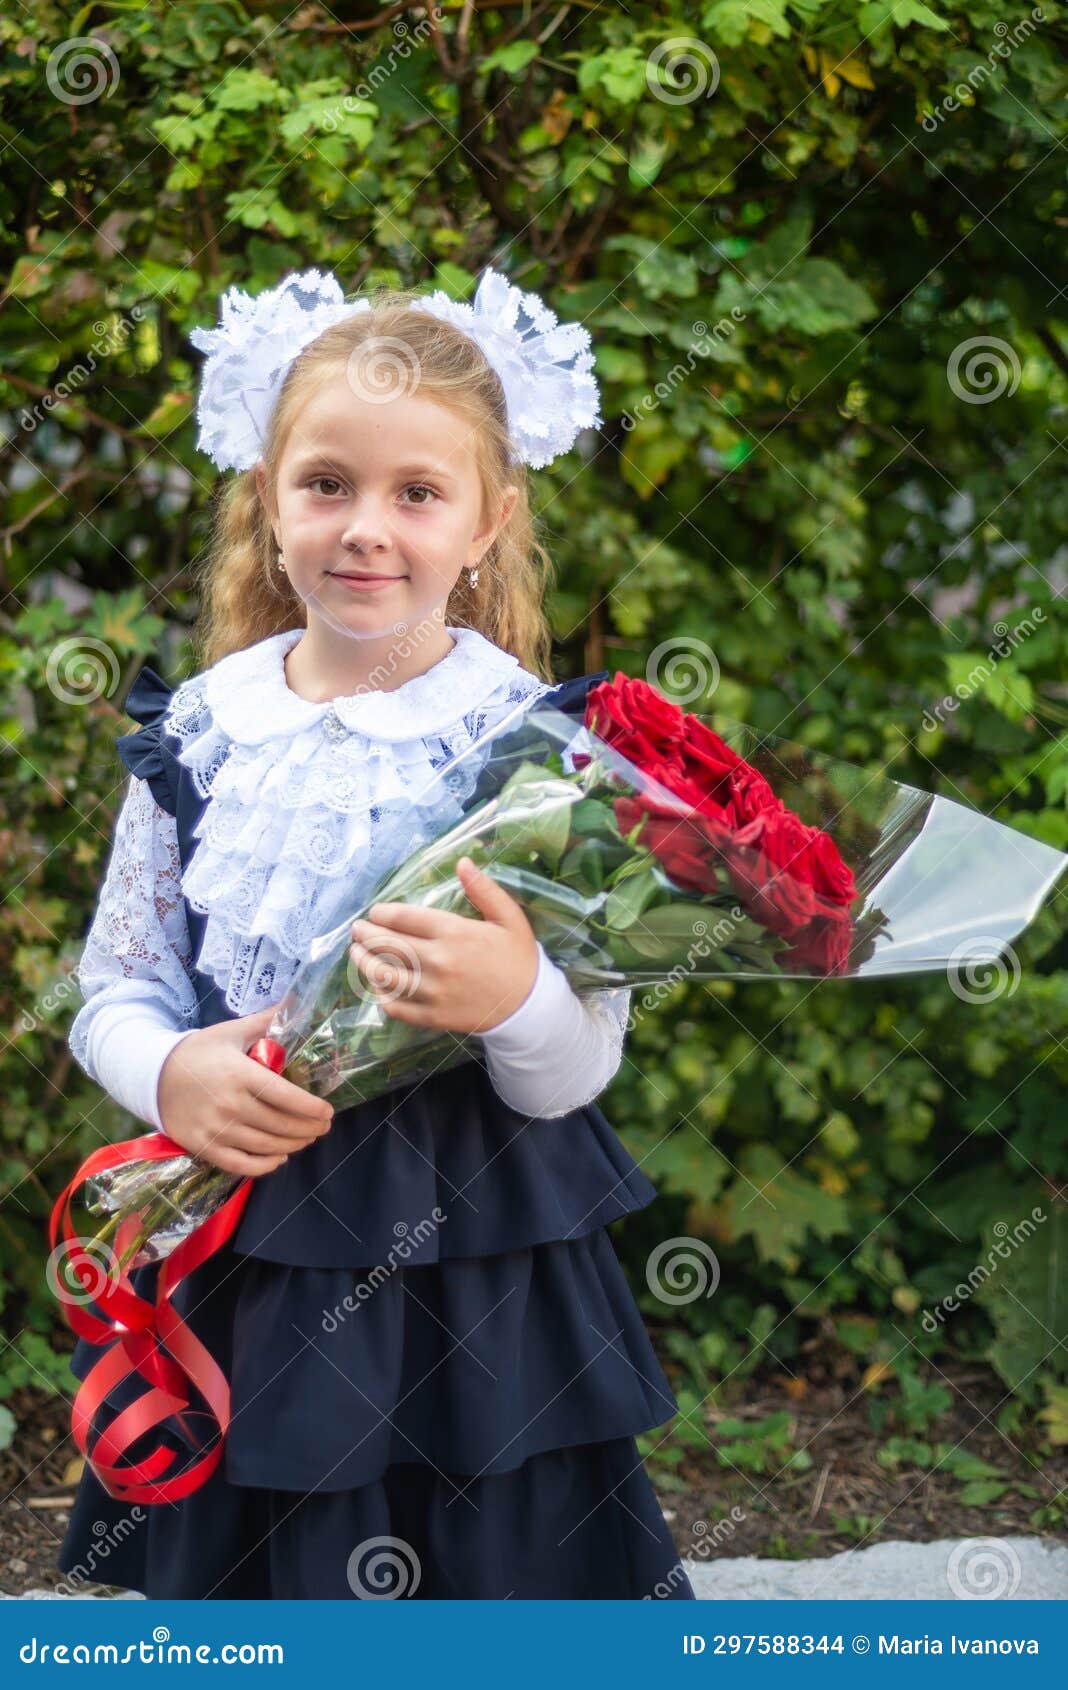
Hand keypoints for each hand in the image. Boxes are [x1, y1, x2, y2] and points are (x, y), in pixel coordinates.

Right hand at [157, 1004, 334, 1177]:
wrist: (153, 1075)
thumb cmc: (197, 1052)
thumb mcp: (231, 1032)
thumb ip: (265, 1021)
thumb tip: (296, 1001)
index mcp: (240, 1075)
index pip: (286, 1097)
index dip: (311, 1108)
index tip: (327, 1111)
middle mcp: (230, 1105)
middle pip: (281, 1125)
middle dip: (309, 1128)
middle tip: (323, 1125)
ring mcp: (217, 1130)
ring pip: (266, 1146)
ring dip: (293, 1145)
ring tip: (307, 1138)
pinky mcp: (204, 1147)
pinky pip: (241, 1165)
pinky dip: (265, 1166)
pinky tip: (279, 1158)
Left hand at [348, 855, 538, 1034]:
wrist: (529, 1005)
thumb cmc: (518, 957)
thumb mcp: (509, 917)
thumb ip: (484, 889)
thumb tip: (462, 862)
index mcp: (454, 933)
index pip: (404, 918)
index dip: (382, 913)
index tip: (375, 912)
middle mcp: (438, 961)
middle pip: (388, 945)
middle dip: (366, 935)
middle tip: (357, 930)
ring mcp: (433, 991)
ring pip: (385, 976)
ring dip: (364, 963)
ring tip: (356, 954)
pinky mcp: (433, 1016)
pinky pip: (397, 1007)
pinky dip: (382, 996)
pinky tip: (378, 987)